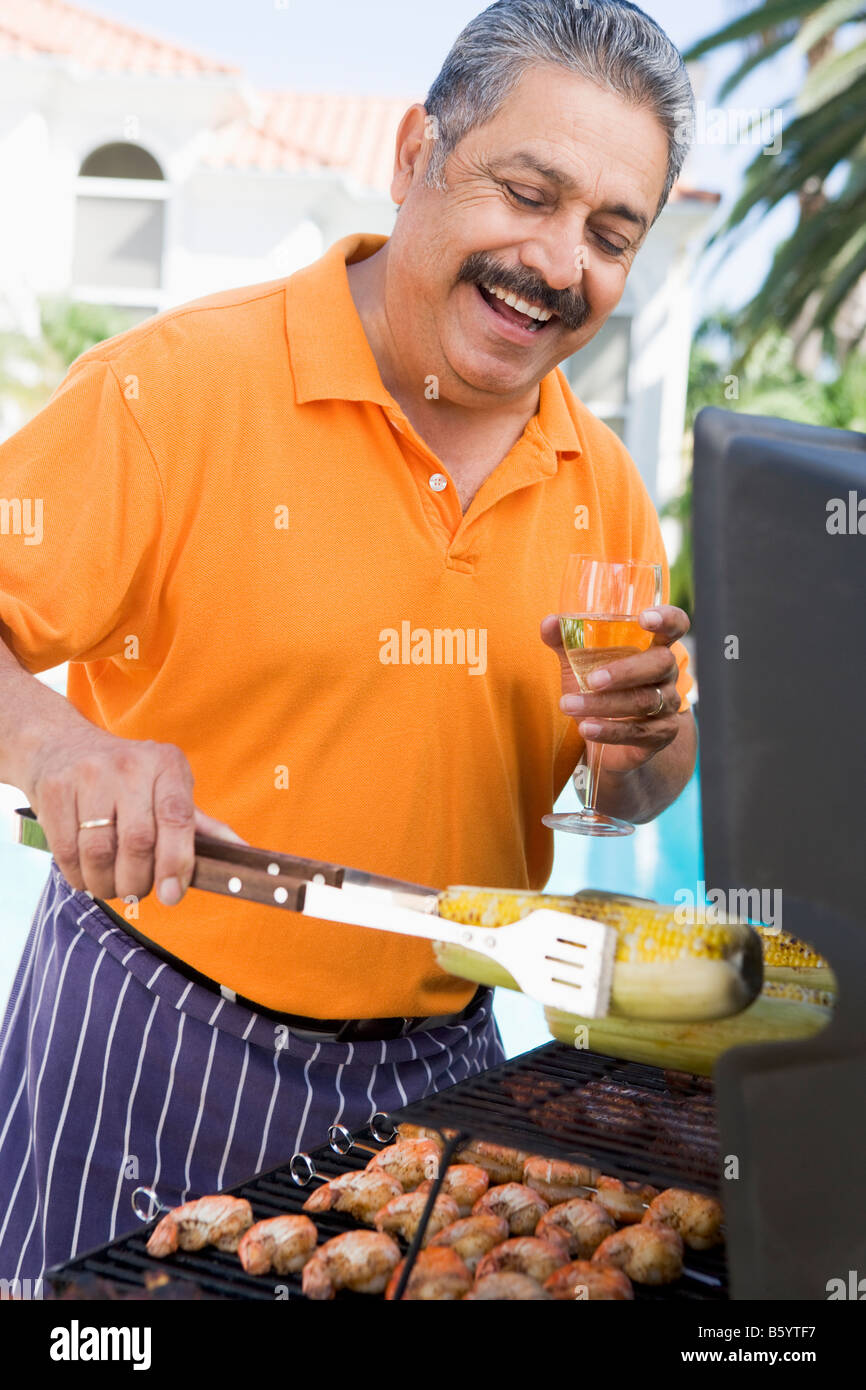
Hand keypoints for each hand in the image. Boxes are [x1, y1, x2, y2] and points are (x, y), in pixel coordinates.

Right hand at [24, 724, 245, 906]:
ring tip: (113, 887)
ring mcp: (88, 776)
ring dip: (108, 885)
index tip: (172, 895)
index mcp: (166, 764)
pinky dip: (79, 877)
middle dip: (139, 881)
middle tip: (138, 891)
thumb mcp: (168, 788)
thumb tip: (243, 854)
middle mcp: (129, 766)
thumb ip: (200, 825)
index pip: (177, 819)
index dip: (176, 863)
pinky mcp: (54, 791)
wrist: (62, 744)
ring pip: (99, 853)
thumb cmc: (127, 777)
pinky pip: (67, 852)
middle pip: (138, 843)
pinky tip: (87, 876)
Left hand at [541, 605, 688, 774]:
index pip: (675, 625)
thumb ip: (566, 640)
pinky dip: (610, 730)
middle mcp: (666, 673)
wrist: (610, 735)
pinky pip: (639, 732)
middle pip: (660, 664)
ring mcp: (668, 704)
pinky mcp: (660, 734)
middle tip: (592, 679)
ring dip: (604, 704)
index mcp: (654, 646)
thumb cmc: (600, 688)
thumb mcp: (581, 662)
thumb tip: (549, 623)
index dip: (666, 618)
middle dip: (625, 671)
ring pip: (644, 701)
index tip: (644, 617)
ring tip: (568, 705)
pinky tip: (586, 728)